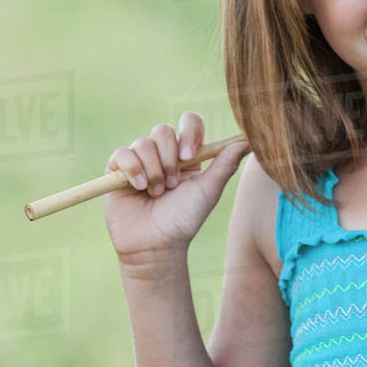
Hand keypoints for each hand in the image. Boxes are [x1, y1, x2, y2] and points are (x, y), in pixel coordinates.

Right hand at [103, 114, 250, 265]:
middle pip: (163, 130)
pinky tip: (139, 188)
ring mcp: (140, 161)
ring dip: (153, 170)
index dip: (189, 132)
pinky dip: (133, 169)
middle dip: (169, 159)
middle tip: (173, 185)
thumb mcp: (208, 190)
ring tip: (157, 193)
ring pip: (143, 143)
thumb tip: (248, 140)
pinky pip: (122, 153)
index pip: (189, 122)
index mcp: (188, 156)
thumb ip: (226, 164)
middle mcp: (163, 154)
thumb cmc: (185, 219)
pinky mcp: (117, 170)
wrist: (155, 243)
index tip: (189, 155)